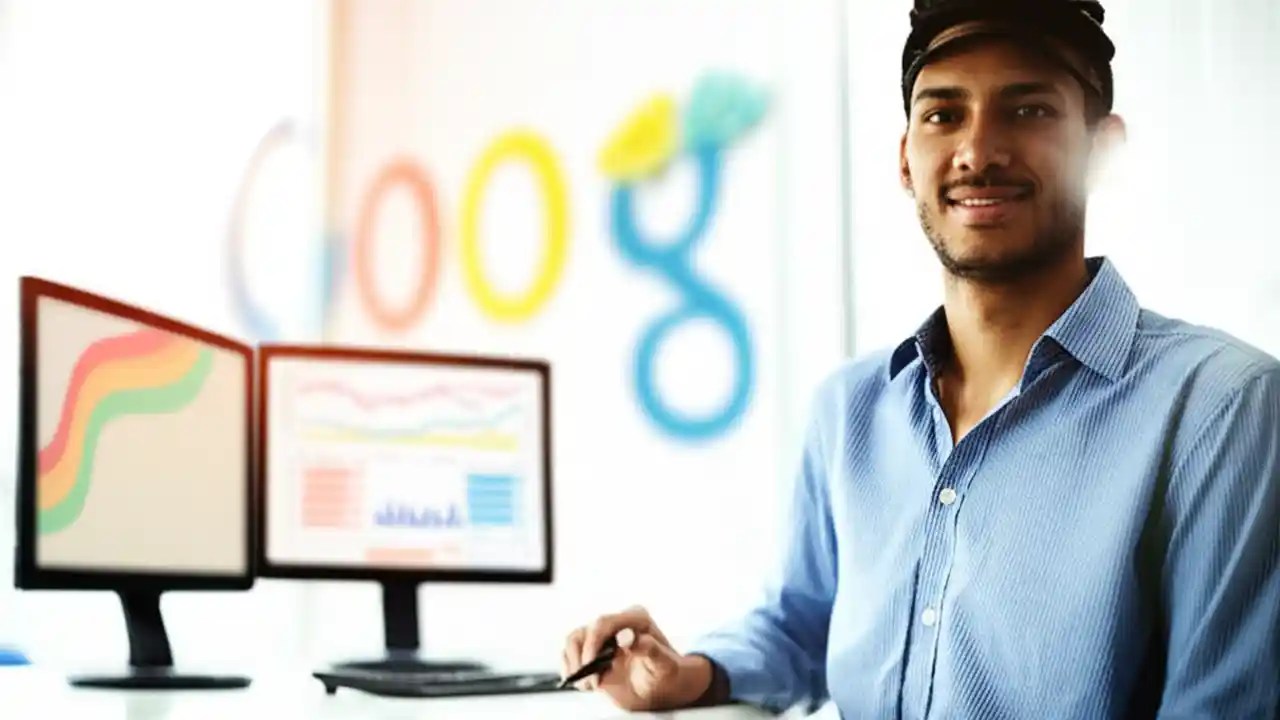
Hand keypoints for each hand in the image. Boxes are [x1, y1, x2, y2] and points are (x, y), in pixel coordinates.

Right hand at [561, 605, 712, 710]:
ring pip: (574, 641)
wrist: (662, 687)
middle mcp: (616, 624)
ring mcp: (603, 638)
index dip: (593, 643)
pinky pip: (571, 653)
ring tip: (588, 685)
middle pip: (585, 632)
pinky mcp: (592, 651)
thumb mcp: (664, 664)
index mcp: (635, 619)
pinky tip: (584, 683)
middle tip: (593, 683)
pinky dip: (571, 669)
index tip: (591, 665)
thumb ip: (650, 649)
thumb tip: (626, 638)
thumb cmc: (666, 673)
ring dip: (574, 664)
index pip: (603, 623)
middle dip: (582, 658)